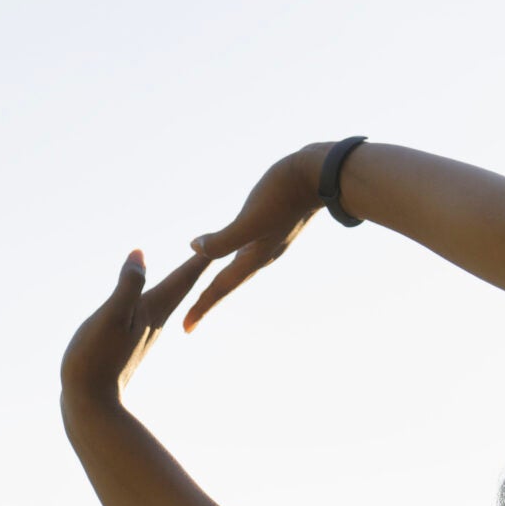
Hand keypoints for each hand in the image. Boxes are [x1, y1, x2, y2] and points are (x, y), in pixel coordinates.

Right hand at [60, 247, 212, 408]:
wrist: (90, 403)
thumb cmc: (96, 359)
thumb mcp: (110, 316)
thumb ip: (127, 286)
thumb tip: (141, 253)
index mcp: (153, 311)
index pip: (183, 278)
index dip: (200, 257)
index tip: (221, 238)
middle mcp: (156, 321)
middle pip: (182, 287)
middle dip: (198, 265)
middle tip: (217, 246)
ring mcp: (144, 332)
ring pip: (171, 299)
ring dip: (183, 281)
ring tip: (193, 267)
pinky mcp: (131, 342)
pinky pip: (153, 310)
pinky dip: (161, 296)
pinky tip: (156, 300)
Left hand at [180, 144, 325, 333]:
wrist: (319, 176)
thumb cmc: (284, 194)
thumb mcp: (252, 218)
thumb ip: (225, 238)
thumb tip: (194, 248)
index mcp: (255, 256)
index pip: (222, 287)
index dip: (202, 307)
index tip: (185, 328)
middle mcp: (262, 255)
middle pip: (229, 283)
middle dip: (210, 300)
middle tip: (193, 317)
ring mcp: (269, 242)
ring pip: (238, 268)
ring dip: (222, 281)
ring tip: (210, 291)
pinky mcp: (273, 226)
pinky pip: (245, 249)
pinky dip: (232, 255)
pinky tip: (233, 250)